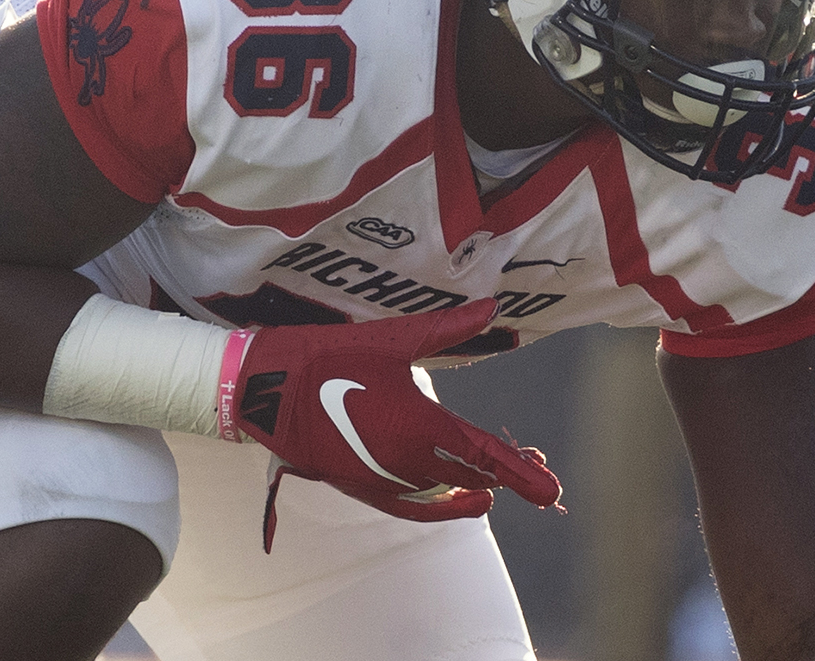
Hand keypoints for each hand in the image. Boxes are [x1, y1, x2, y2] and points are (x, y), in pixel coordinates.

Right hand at [233, 300, 561, 549]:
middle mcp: (406, 461)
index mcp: (420, 426)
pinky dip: (438, 507)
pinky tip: (458, 501)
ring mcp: (382, 479)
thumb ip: (447, 328)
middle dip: (503, 473)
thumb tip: (491, 307)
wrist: (265, 389)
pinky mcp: (360, 486)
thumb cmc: (328, 356)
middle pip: (469, 475)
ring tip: (500, 481)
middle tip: (535, 470)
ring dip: (473, 486)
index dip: (520, 472)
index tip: (550, 489)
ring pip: (442, 491)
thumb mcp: (392, 338)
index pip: (484, 455)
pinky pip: (410, 506)